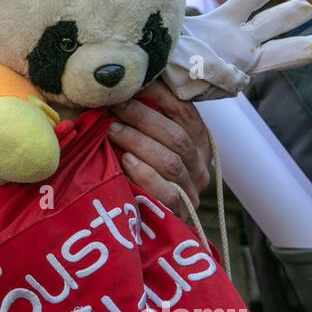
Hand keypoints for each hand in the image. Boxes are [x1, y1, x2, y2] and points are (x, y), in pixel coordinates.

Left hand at [108, 81, 210, 214]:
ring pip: (170, 162)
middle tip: (114, 105)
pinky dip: (146, 175)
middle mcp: (199, 165)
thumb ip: (142, 122)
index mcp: (197, 142)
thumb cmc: (139, 175)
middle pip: (177, 136)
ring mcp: (192, 191)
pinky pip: (168, 193)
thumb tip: (120, 88)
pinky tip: (126, 162)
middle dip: (142, 117)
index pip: (185, 112)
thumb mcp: (143, 144)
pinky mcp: (180, 214)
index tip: (132, 84)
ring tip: (112, 129)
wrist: (147, 227)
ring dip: (138, 141)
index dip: (161, 96)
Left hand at [164, 0, 311, 100]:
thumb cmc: (165, 48)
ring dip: (293, 50)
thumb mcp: (172, 28)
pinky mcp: (226, 86)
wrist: (155, 78)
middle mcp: (240, 42)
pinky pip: (228, 78)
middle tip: (306, 6)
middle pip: (272, 23)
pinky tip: (191, 79)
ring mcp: (237, 64)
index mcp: (226, 20)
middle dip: (290, 13)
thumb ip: (184, 27)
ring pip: (272, 56)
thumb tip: (197, 32)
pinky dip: (206, 77)